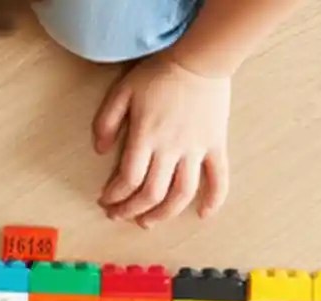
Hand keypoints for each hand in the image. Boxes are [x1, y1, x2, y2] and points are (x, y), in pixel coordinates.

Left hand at [93, 54, 231, 227]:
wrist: (200, 59)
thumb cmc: (159, 75)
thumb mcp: (122, 92)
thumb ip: (106, 122)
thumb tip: (101, 151)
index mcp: (146, 136)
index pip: (128, 179)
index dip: (115, 196)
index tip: (106, 200)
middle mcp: (171, 148)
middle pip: (151, 193)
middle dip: (131, 210)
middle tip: (119, 215)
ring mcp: (196, 149)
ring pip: (181, 194)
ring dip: (163, 214)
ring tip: (148, 221)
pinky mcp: (216, 146)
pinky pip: (219, 178)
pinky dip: (214, 199)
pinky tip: (203, 214)